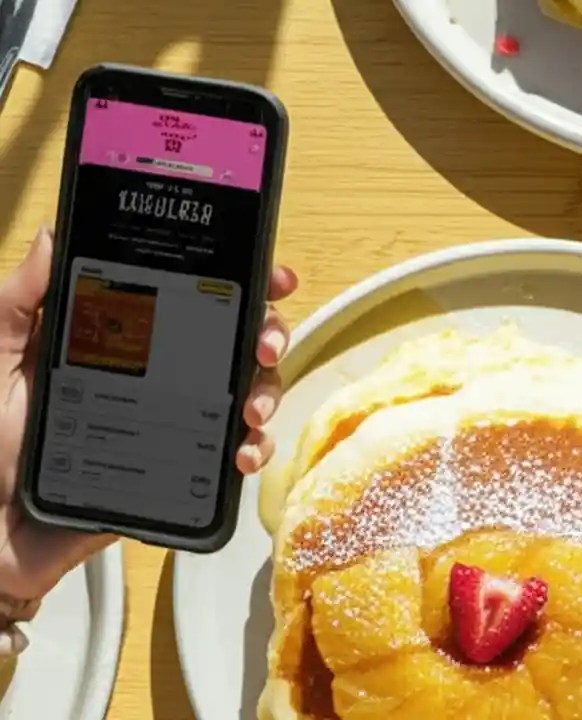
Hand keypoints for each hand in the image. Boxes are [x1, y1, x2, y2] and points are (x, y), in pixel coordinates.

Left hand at [0, 228, 298, 648]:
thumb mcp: (0, 354)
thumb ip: (21, 298)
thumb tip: (55, 234)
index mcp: (129, 334)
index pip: (195, 294)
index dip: (241, 278)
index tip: (269, 275)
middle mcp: (166, 370)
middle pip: (239, 338)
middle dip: (270, 333)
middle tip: (264, 345)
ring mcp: (183, 418)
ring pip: (251, 391)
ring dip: (268, 393)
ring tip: (253, 410)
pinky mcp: (191, 467)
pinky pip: (240, 451)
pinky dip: (255, 449)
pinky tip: (244, 453)